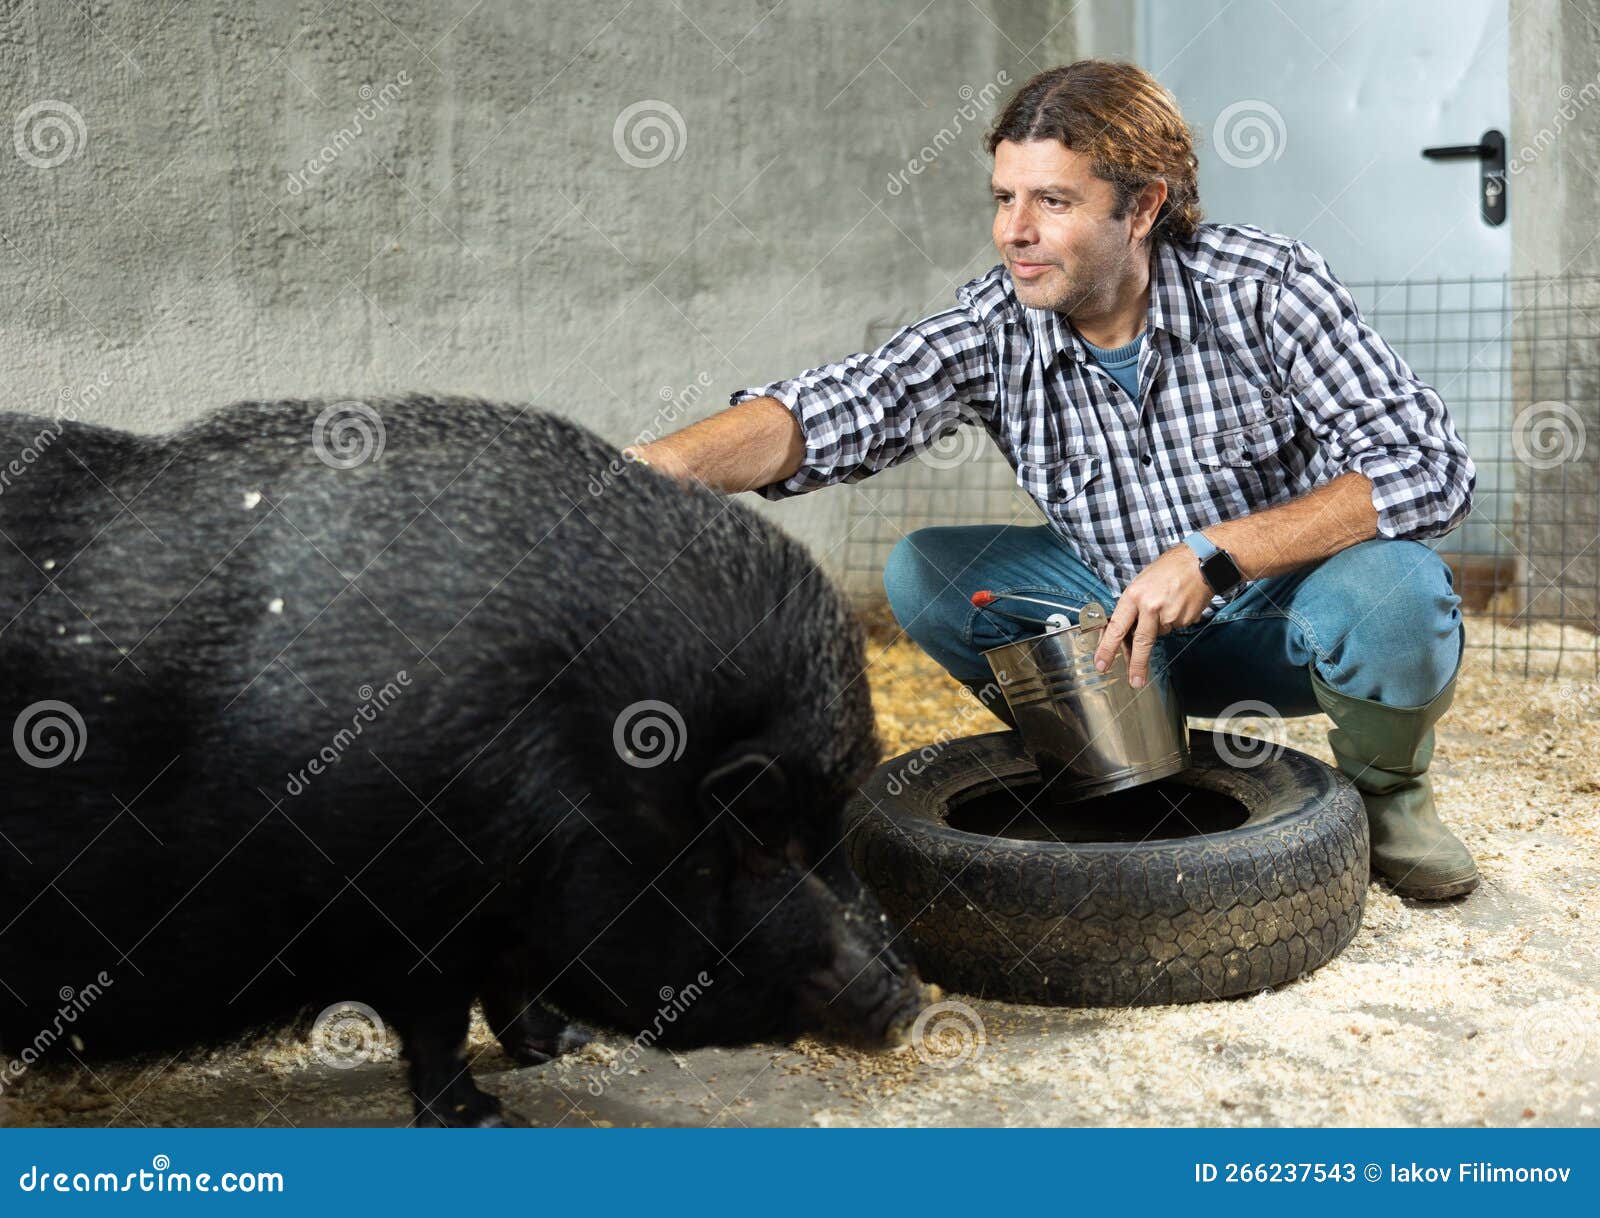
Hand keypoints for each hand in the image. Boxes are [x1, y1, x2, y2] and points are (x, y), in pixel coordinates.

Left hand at [1092, 544, 1214, 687]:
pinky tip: (1179, 603)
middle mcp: (1151, 607)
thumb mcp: (1141, 582)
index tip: (1101, 663)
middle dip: (1137, 664)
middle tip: (1134, 681)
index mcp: (1135, 595)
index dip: (1107, 648)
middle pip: (1142, 642)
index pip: (1117, 628)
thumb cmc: (1168, 569)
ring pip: (1160, 632)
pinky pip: (1175, 626)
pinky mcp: (1186, 619)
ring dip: (1159, 625)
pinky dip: (1174, 619)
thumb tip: (1125, 631)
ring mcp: (1171, 614)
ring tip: (1167, 602)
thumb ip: (1132, 606)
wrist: (1200, 561)